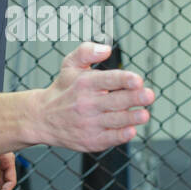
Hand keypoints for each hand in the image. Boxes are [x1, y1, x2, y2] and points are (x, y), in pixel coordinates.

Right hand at [34, 42, 154, 152]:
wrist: (41, 118)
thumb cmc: (62, 89)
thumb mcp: (69, 64)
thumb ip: (87, 51)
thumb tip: (106, 49)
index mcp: (85, 83)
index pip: (108, 80)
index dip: (124, 80)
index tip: (137, 80)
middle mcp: (87, 103)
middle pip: (115, 101)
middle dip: (134, 98)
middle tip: (149, 95)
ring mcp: (89, 123)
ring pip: (115, 120)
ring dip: (132, 118)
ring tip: (144, 115)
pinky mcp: (91, 140)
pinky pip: (110, 138)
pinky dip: (121, 135)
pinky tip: (131, 131)